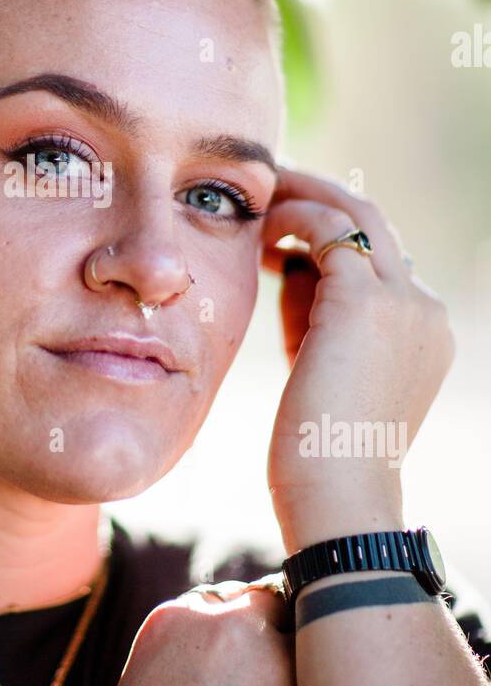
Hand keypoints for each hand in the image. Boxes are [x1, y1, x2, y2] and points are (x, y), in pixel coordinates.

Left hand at [262, 167, 455, 550]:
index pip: (380, 259)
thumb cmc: (318, 454)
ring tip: (259, 194)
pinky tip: (260, 228)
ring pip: (357, 216)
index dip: (328, 235)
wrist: (336, 499)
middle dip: (322, 197)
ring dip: (306, 196)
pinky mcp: (366, 300)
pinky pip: (327, 231)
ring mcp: (404, 303)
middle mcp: (426, 310)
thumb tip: (288, 264)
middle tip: (272, 186)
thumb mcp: (324, 372)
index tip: (281, 228)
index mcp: (425, 332)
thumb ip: (316, 318)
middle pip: (376, 224)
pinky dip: (293, 218)